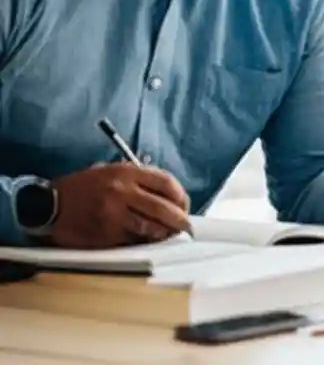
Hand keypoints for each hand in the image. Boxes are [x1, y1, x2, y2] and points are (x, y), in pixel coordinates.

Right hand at [50, 164, 190, 247]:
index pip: (166, 182)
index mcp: (126, 172)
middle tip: (186, 227)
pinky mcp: (105, 233)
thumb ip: (138, 179)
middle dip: (180, 220)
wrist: (50, 204)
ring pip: (151, 227)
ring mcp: (113, 214)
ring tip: (169, 235)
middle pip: (164, 208)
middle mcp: (122, 191)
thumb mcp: (111, 171)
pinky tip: (148, 240)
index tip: (184, 205)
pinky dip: (144, 241)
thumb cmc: (84, 187)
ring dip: (164, 233)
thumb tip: (170, 196)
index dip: (181, 196)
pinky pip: (133, 239)